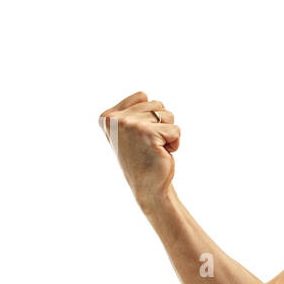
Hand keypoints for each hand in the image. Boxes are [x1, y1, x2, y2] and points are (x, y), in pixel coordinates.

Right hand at [98, 90, 180, 211]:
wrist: (148, 188)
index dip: (150, 116)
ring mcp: (129, 125)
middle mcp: (115, 119)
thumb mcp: (128, 132)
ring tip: (155, 148)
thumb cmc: (142, 159)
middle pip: (157, 104)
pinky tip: (162, 154)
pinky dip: (175, 143)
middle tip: (149, 144)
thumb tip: (145, 94)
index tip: (141, 136)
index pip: (142, 96)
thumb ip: (132, 111)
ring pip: (167, 115)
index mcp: (107, 117)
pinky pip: (176, 130)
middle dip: (161, 124)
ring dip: (168, 133)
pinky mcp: (147, 134)